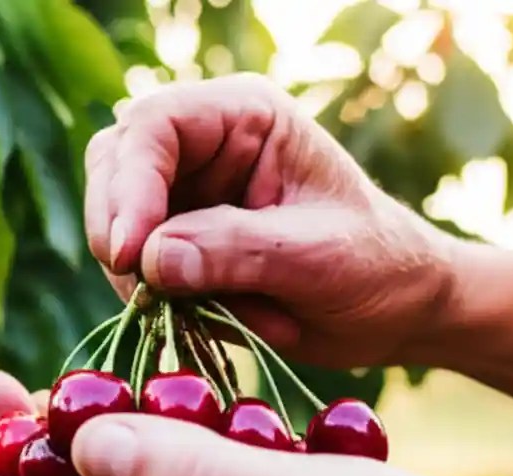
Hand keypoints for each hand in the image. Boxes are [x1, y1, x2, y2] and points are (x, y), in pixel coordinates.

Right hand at [85, 74, 459, 367]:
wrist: (398, 309)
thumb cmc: (378, 264)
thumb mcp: (317, 256)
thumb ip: (235, 250)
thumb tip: (151, 260)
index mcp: (246, 116)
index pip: (154, 127)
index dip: (129, 186)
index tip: (129, 253)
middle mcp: (206, 144)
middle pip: (114, 166)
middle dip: (119, 231)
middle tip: (146, 292)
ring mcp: (187, 194)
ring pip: (114, 224)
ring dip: (146, 279)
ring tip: (225, 314)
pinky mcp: (179, 244)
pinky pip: (137, 272)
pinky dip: (164, 305)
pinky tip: (228, 322)